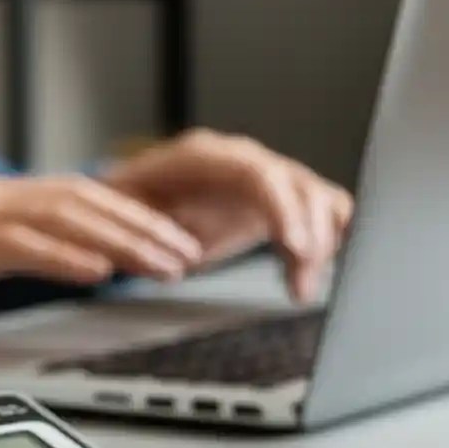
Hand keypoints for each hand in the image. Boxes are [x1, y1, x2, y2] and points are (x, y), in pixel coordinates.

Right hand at [0, 176, 202, 331]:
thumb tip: (39, 265)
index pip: (75, 201)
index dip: (129, 218)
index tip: (166, 240)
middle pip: (84, 200)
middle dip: (144, 225)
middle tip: (190, 250)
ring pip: (64, 215)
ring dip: (122, 238)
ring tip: (165, 261)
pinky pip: (19, 244)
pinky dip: (64, 256)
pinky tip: (98, 271)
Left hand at [104, 129, 353, 300]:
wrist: (137, 203)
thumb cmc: (128, 207)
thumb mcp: (124, 214)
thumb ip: (138, 227)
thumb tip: (153, 253)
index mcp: (204, 157)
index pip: (256, 172)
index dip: (281, 207)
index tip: (294, 246)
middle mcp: (243, 160)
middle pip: (297, 185)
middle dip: (310, 232)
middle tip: (304, 278)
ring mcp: (265, 178)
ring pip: (316, 200)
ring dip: (320, 245)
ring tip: (300, 290)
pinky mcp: (279, 202)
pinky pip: (319, 216)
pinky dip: (324, 245)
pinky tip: (304, 280)